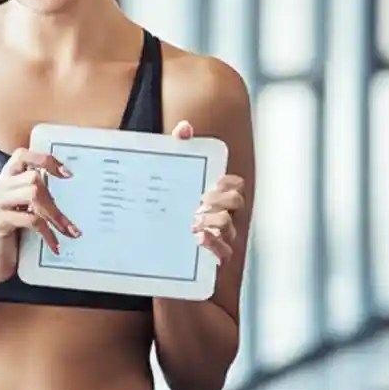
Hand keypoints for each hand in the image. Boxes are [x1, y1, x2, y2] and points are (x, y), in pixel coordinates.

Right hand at [0, 147, 80, 283]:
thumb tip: (66, 186)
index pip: (22, 155)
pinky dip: (47, 232)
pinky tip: (54, 243)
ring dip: (54, 215)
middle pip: (33, 177)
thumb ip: (37, 195)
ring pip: (33, 193)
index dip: (44, 159)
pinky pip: (31, 219)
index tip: (66, 173)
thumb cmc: (13, 236)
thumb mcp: (26, 210)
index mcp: (5, 180)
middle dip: (53, 200)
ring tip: (66, 230)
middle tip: (65, 220)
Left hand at [171, 120, 245, 266]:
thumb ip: (177, 154)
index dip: (229, 181)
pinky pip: (222, 254)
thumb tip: (184, 128)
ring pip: (229, 229)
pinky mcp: (209, 262)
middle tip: (200, 201)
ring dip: (215, 221)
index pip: (234, 185)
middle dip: (222, 198)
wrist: (152, 258)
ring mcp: (217, 240)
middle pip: (236, 203)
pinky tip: (198, 238)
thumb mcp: (167, 184)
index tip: (213, 182)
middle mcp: (219, 218)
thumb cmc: (165, 219)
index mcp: (211, 199)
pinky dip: (213, 244)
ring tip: (194, 222)